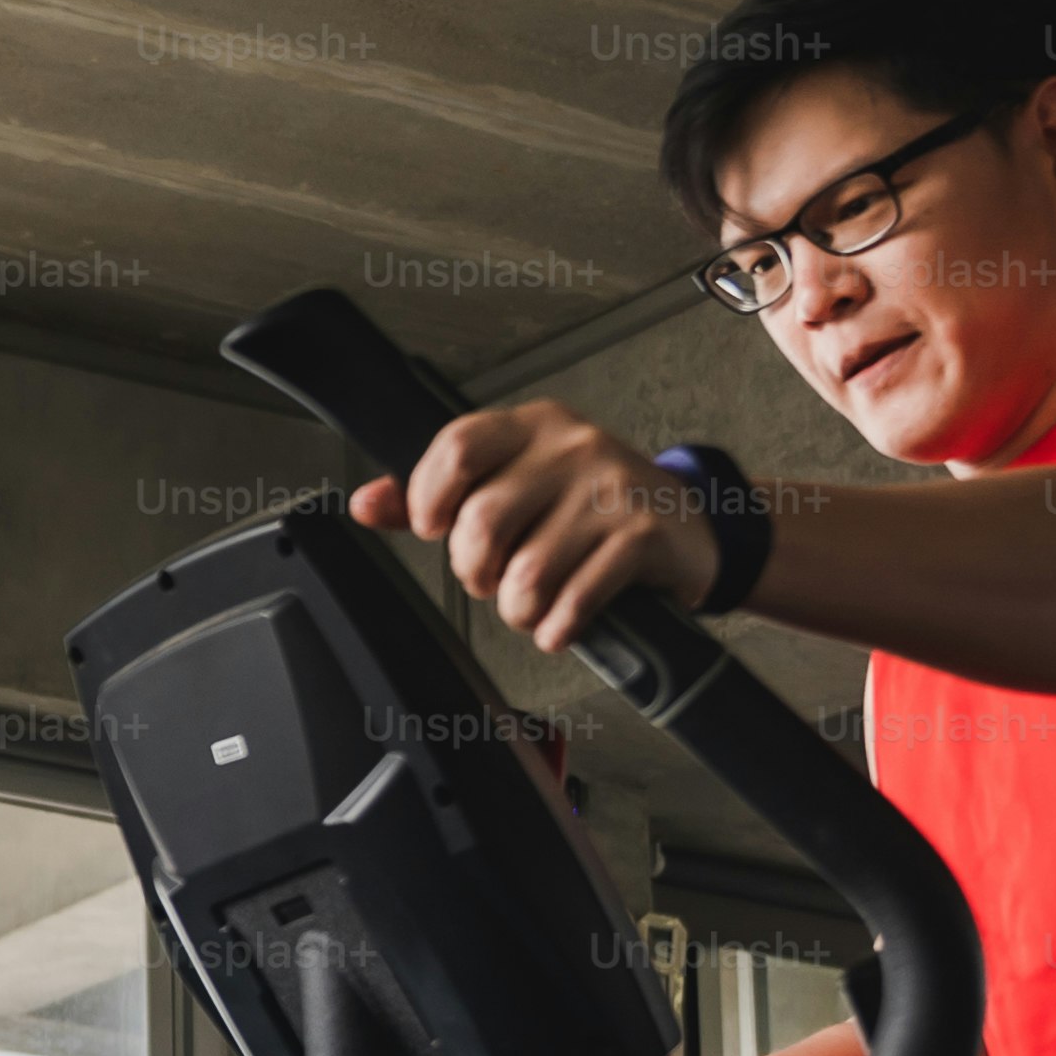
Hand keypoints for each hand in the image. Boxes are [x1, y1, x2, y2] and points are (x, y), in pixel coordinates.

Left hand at [345, 400, 717, 657]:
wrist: (692, 529)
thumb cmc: (591, 510)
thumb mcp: (519, 485)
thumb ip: (441, 496)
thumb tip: (363, 503)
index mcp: (533, 427)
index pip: (457, 447)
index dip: (428, 498)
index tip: (435, 529)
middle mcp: (574, 448)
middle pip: (482, 522)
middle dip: (476, 572)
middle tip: (494, 580)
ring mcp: (611, 491)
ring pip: (525, 573)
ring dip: (518, 610)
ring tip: (532, 605)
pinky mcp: (642, 536)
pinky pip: (572, 600)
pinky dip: (556, 628)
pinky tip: (561, 624)